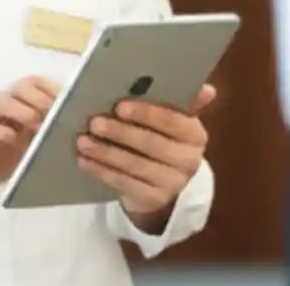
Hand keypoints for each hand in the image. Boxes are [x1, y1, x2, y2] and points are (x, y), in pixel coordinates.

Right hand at [0, 76, 58, 216]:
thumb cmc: (9, 156)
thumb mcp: (33, 141)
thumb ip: (48, 129)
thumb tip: (77, 125)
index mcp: (18, 102)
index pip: (34, 82)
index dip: (51, 87)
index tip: (68, 98)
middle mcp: (2, 105)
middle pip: (19, 87)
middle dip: (39, 97)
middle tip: (53, 111)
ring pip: (0, 101)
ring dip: (21, 110)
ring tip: (37, 123)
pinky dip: (1, 131)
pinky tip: (14, 139)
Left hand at [77, 84, 216, 232]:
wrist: (162, 181)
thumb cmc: (162, 138)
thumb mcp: (172, 120)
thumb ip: (180, 102)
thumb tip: (207, 89)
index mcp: (196, 135)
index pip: (173, 121)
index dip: (146, 114)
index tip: (120, 106)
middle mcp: (189, 161)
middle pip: (152, 144)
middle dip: (120, 132)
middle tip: (94, 122)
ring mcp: (173, 184)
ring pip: (134, 165)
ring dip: (105, 152)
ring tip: (83, 140)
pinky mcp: (154, 200)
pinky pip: (124, 184)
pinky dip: (101, 171)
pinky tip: (84, 160)